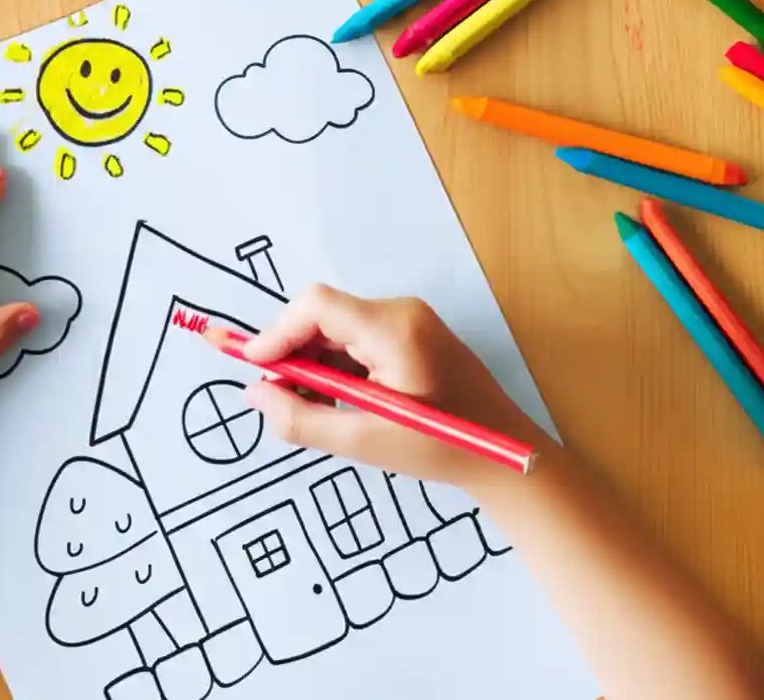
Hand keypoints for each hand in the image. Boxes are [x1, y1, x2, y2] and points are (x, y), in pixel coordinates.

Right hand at [242, 284, 549, 489]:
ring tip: (314, 407)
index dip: (277, 332)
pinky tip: (340, 403)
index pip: (314, 305)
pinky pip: (357, 339)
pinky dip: (338, 367)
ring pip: (337, 329)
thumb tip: (255, 395)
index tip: (256, 369)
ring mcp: (410, 321)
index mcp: (393, 329)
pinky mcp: (413, 335)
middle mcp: (401, 313)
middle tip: (280, 398)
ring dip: (314, 364)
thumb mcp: (364, 441)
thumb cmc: (443, 449)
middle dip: (293, 353)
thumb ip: (301, 419)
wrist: (508, 458)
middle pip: (323, 315)